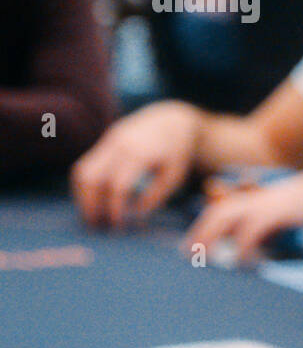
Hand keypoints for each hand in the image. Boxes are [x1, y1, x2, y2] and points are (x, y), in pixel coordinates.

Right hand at [72, 101, 201, 227]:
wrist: (169, 121)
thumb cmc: (175, 152)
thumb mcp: (174, 175)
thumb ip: (155, 195)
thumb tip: (134, 215)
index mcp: (139, 154)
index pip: (117, 184)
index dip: (113, 207)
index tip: (117, 225)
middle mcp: (118, 145)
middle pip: (91, 177)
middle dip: (90, 204)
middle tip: (98, 226)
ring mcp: (106, 143)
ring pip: (81, 172)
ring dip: (82, 197)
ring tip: (94, 217)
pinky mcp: (101, 144)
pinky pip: (84, 167)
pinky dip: (84, 187)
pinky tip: (93, 201)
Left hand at [185, 165, 302, 263]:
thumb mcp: (286, 216)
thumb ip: (266, 228)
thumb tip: (253, 247)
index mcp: (255, 198)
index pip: (219, 210)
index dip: (203, 227)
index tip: (191, 246)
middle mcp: (254, 198)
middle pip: (216, 214)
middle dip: (200, 233)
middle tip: (187, 254)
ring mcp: (263, 203)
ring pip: (225, 218)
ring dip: (210, 237)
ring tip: (203, 257)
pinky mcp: (275, 212)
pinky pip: (250, 231)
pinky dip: (242, 247)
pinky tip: (241, 262)